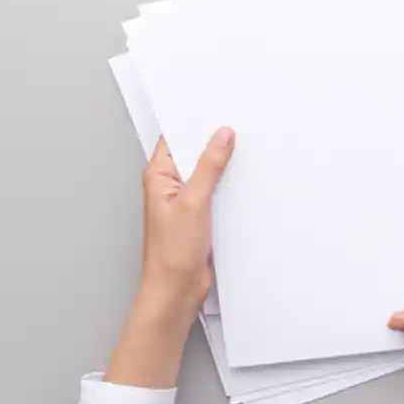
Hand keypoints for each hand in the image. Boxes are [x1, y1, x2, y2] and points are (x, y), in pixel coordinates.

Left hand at [139, 129, 234, 315]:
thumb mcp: (193, 202)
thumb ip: (209, 167)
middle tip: (239, 131)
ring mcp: (187, 201)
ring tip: (245, 155)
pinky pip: (218, 193)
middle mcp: (170, 187)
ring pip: (209, 175)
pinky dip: (230, 188)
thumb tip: (221, 137)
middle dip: (216, 144)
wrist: (176, 289)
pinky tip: (244, 185)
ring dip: (226, 168)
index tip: (218, 113)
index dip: (196, 124)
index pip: (176, 139)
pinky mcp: (201, 216)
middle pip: (195, 155)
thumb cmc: (170, 254)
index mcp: (158, 177)